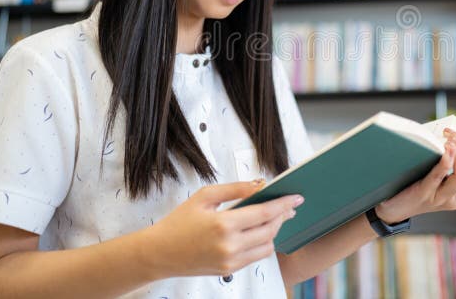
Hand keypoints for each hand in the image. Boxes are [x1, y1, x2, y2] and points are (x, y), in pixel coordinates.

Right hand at [142, 181, 303, 278]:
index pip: (264, 213)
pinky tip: (261, 232)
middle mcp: (230, 245)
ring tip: (275, 217)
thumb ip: (234, 189)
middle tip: (289, 205)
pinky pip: (256, 256)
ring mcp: (230, 261)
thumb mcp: (204, 197)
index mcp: (223, 224)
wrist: (160, 253)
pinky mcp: (229, 270)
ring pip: (267, 245)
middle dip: (282, 216)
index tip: (296, 197)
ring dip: (274, 230)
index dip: (283, 204)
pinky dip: (263, 243)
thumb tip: (259, 185)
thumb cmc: (179, 222)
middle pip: (270, 229)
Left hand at [374, 129, 455, 223]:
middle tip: (451, 135)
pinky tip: (445, 150)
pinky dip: (445, 162)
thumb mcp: (440, 170)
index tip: (454, 133)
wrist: (394, 206)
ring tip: (448, 142)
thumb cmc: (416, 184)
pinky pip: (439, 177)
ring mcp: (441, 199)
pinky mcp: (425, 195)